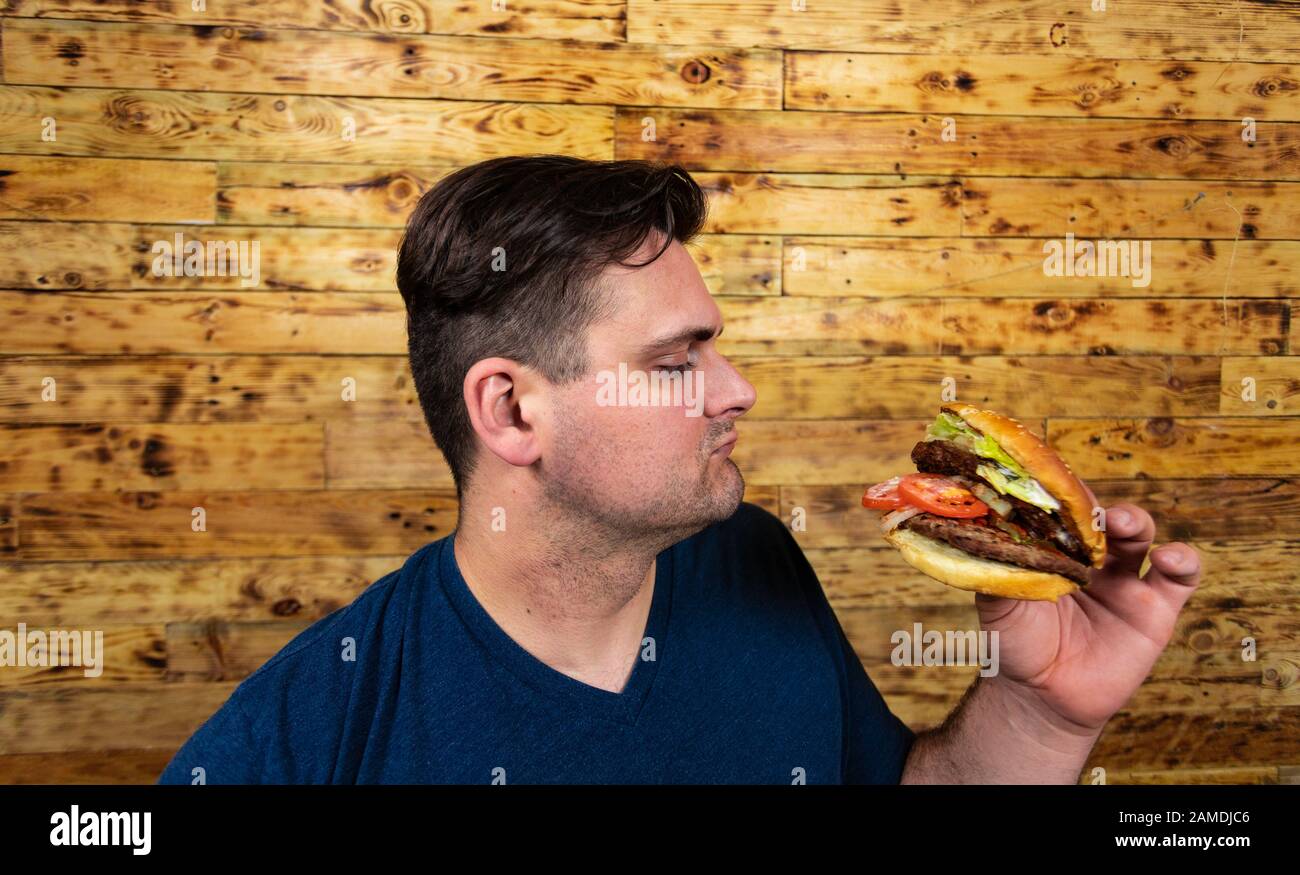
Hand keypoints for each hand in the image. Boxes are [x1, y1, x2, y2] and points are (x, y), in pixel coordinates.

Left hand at [974, 485, 1201, 733]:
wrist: (1044, 697)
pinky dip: (1183, 560)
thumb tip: (981, 532)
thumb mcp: (999, 604)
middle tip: (1088, 510)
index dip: (1060, 497)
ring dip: (1134, 520)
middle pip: (1101, 516)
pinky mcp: (1156, 609)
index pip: (1061, 511)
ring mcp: (1125, 581)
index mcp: (1054, 550)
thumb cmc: (1017, 645)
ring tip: (1122, 525)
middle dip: (1097, 506)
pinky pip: (1180, 577)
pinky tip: (1171, 557)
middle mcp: (1090, 558)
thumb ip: (998, 570)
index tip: (1054, 486)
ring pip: (1140, 535)